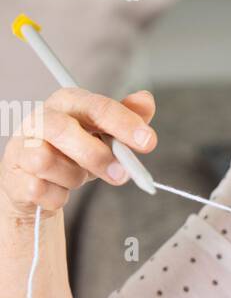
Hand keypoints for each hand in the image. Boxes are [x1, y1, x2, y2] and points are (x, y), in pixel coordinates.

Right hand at [0, 87, 156, 220]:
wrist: (36, 179)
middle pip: (65, 131)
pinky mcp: (14, 175)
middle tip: (121, 175)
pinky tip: (57, 189)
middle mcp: (41, 118)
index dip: (124, 123)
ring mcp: (23, 146)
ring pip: (48, 162)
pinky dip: (58, 197)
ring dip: (72, 177)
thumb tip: (146, 101)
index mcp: (68, 102)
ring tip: (75, 176)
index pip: (96, 106)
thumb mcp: (103, 134)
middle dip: (97, 156)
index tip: (148, 141)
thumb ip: (126, 118)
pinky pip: (41, 191)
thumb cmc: (73, 151)